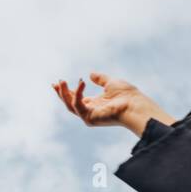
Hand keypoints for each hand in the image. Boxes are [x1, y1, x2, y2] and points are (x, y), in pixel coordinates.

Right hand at [52, 73, 175, 136]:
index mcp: (94, 104)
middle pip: (69, 103)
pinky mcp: (89, 118)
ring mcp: (88, 116)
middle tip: (55, 83)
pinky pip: (78, 105)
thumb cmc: (127, 96)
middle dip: (61, 93)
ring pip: (70, 105)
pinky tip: (81, 82)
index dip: (67, 90)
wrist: (135, 105)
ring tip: (61, 81)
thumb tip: (90, 73)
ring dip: (64, 93)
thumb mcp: (111, 82)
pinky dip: (77, 93)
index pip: (76, 98)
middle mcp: (90, 111)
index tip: (59, 81)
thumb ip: (100, 79)